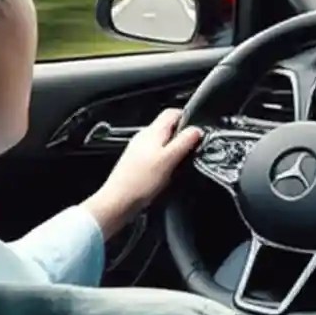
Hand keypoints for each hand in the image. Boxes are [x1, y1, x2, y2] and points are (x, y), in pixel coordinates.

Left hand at [82, 109, 202, 238]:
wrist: (117, 202)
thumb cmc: (141, 181)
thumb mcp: (168, 159)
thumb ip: (184, 142)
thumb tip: (197, 130)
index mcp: (152, 132)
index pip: (172, 112)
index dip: (187, 118)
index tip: (197, 131)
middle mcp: (143, 137)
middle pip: (167, 127)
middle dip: (182, 136)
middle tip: (192, 149)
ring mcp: (138, 149)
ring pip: (161, 141)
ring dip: (173, 149)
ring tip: (180, 163)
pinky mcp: (136, 163)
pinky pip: (155, 154)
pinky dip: (164, 160)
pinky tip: (167, 173)